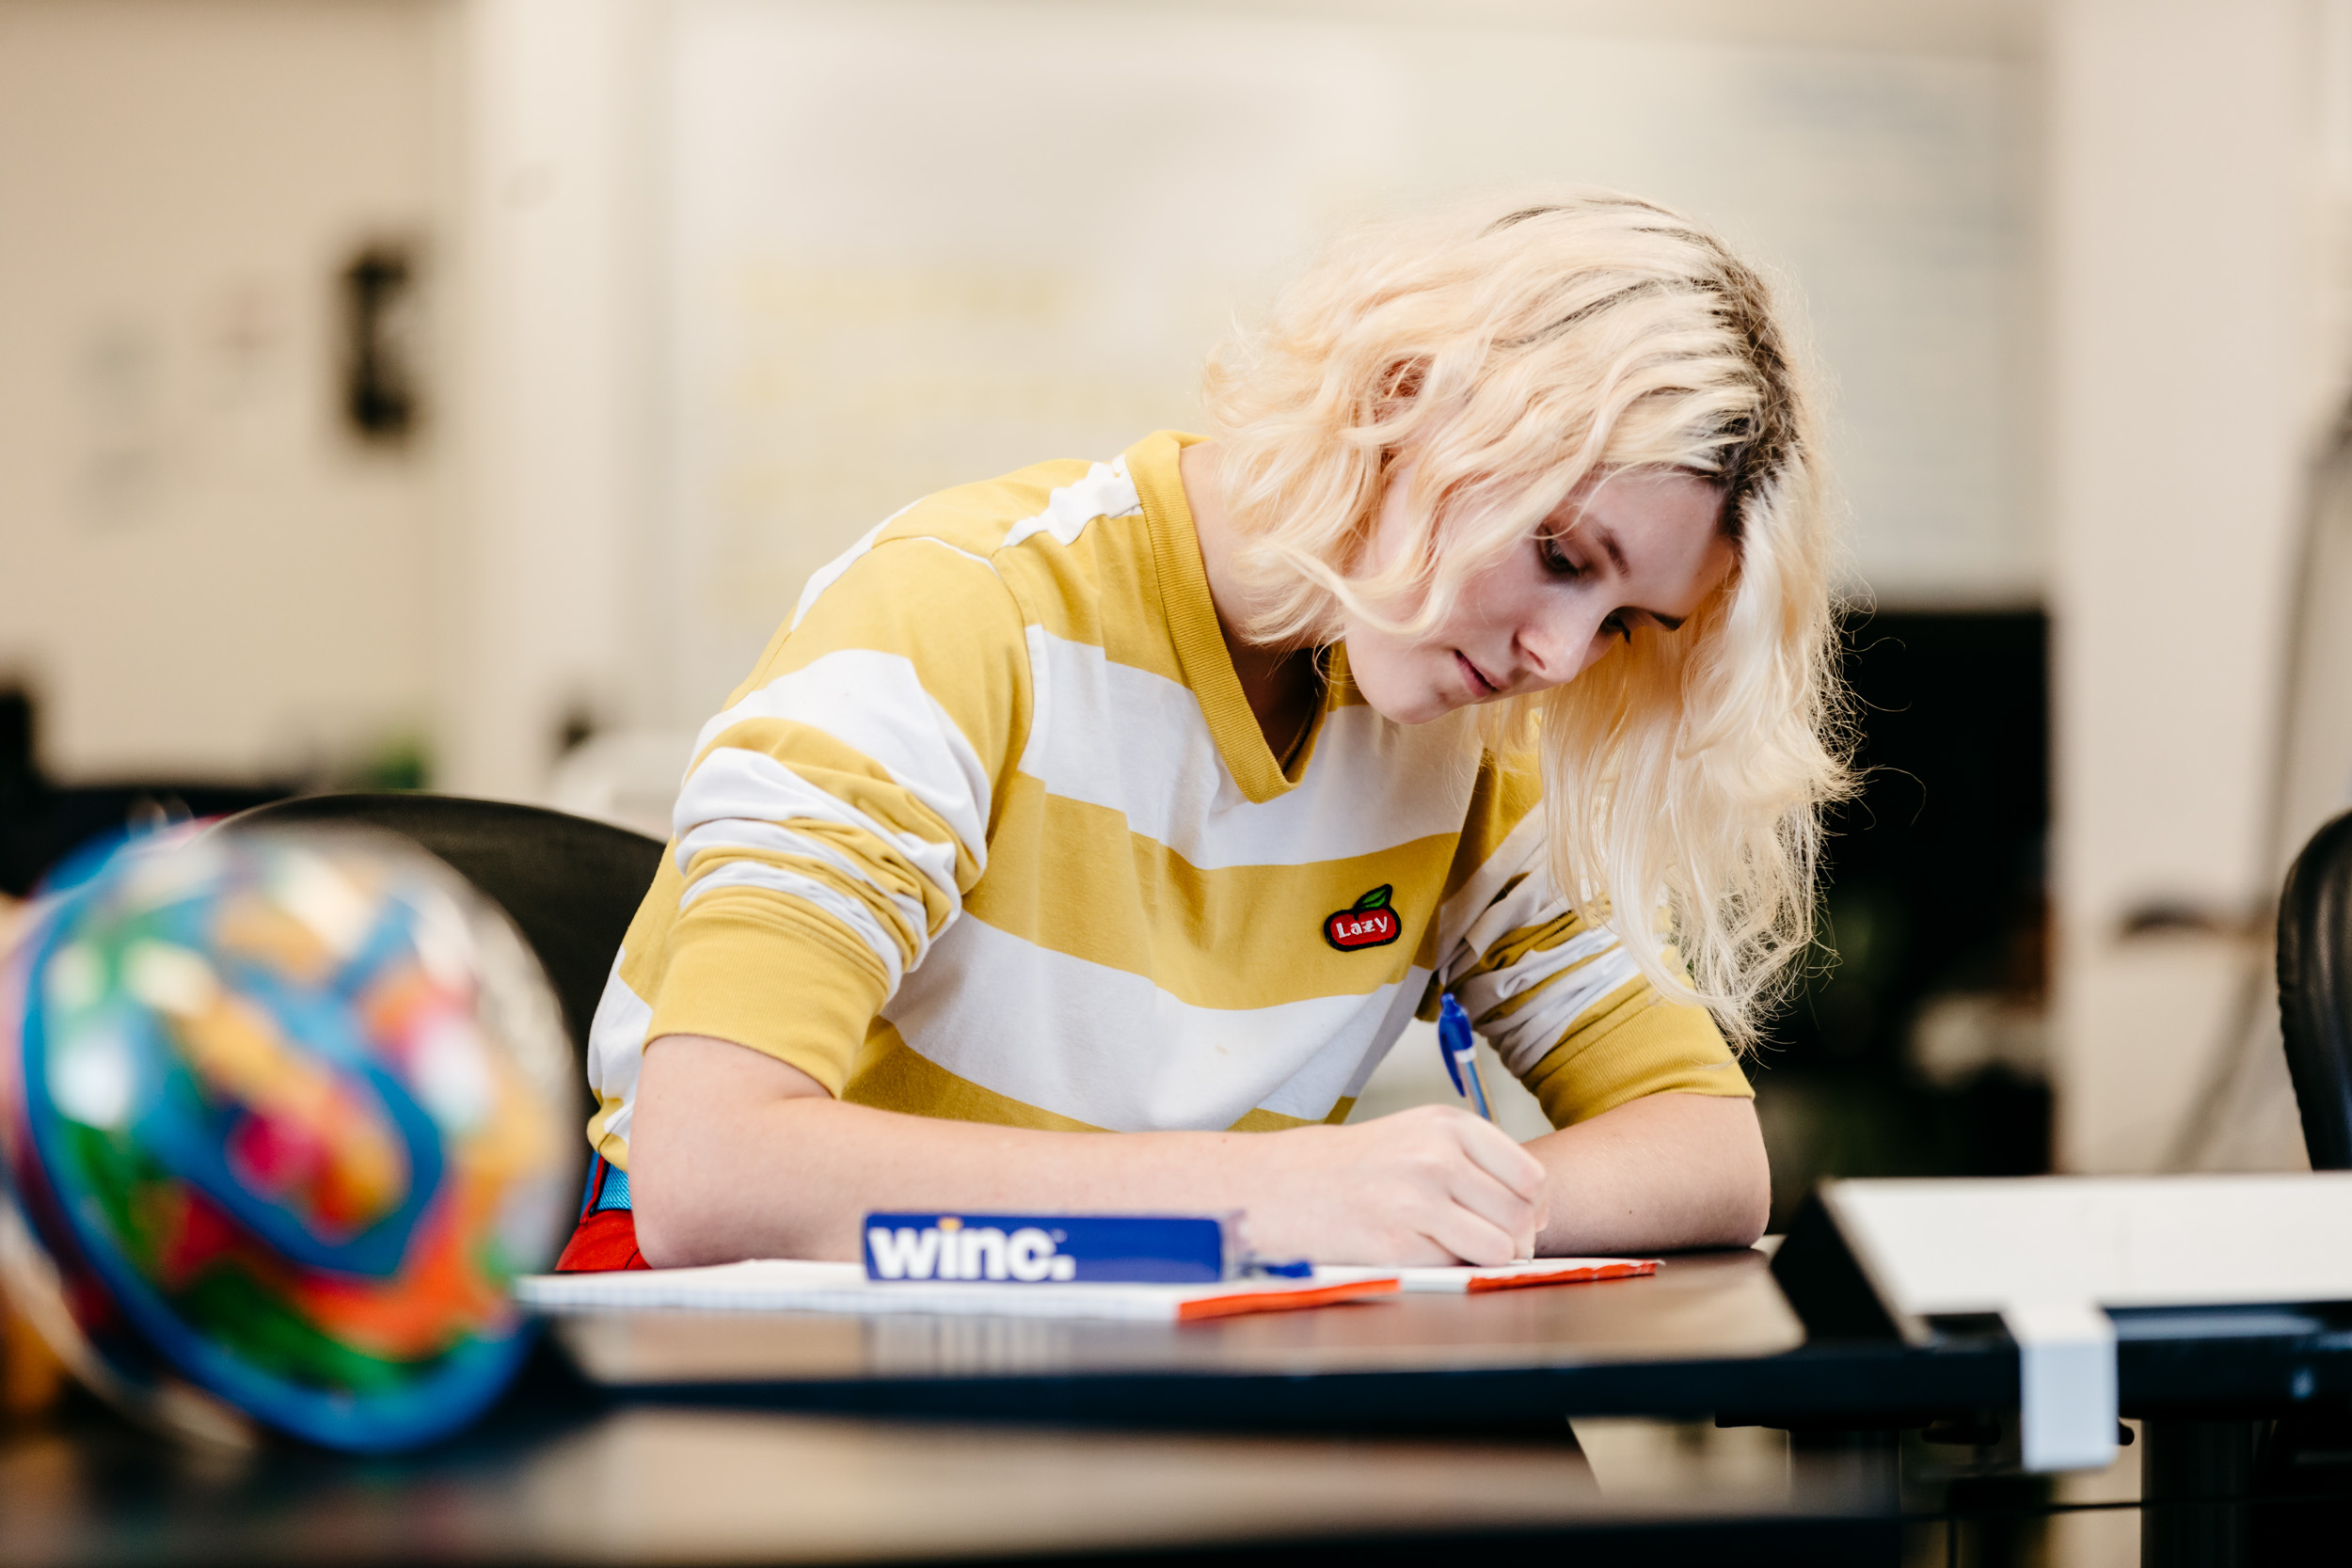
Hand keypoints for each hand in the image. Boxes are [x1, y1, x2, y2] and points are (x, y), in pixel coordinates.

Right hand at [1228, 1105, 1548, 1264]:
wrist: (1283, 1186)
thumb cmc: (1355, 1167)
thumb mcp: (1417, 1137)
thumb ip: (1476, 1163)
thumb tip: (1536, 1212)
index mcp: (1447, 1126)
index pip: (1530, 1176)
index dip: (1533, 1207)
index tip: (1520, 1219)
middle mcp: (1437, 1157)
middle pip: (1521, 1216)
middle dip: (1515, 1241)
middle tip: (1488, 1243)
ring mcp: (1418, 1200)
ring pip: (1500, 1248)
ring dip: (1488, 1259)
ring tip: (1457, 1249)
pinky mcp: (1399, 1243)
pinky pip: (1457, 1267)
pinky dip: (1448, 1267)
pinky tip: (1419, 1250)